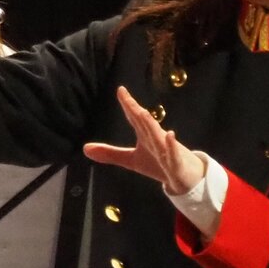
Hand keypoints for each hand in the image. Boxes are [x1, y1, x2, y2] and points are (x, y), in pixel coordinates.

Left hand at [83, 85, 207, 195]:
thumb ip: (109, 153)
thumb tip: (84, 148)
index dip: (127, 104)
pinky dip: (172, 145)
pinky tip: (170, 135)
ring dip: (151, 124)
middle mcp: (155, 138)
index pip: (134, 118)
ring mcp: (167, 150)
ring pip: (158, 136)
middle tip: (125, 96)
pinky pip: (174, 154)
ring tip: (142, 112)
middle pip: (144, 122)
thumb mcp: (131, 160)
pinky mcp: (176, 163)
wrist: (183, 177)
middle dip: (135, 109)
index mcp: (145, 135)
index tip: (120, 90)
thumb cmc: (158, 164)